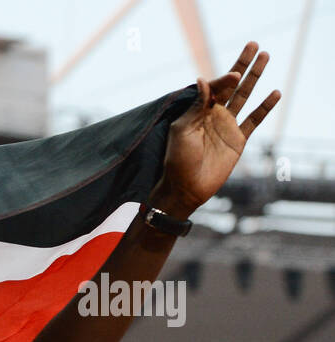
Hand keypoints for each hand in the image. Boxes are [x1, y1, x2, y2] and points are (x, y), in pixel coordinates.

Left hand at [152, 41, 280, 216]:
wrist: (186, 187)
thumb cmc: (178, 159)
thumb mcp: (183, 129)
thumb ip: (196, 106)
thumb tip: (204, 79)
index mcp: (198, 110)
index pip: (215, 87)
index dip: (224, 79)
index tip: (232, 76)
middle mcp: (214, 114)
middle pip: (232, 84)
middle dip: (242, 64)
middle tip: (254, 44)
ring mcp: (228, 125)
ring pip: (245, 96)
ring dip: (255, 77)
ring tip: (266, 57)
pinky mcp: (238, 139)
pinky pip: (255, 119)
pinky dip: (265, 107)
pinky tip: (275, 93)